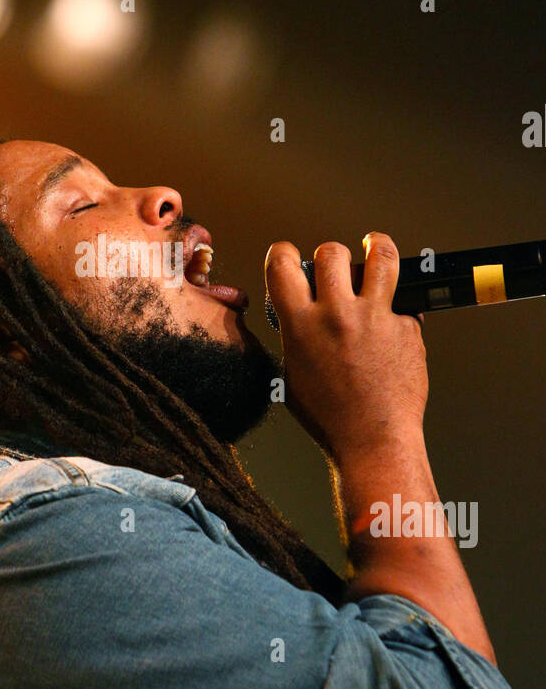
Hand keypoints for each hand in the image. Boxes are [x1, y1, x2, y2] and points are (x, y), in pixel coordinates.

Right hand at [265, 232, 427, 464]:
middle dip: (332, 256)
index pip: (281, 262)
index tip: (288, 255)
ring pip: (381, 256)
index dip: (282, 252)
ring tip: (378, 247)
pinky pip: (406, 301)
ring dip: (378, 247)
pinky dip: (401, 307)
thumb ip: (295, 338)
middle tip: (338, 266)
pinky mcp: (408, 326)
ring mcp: (376, 317)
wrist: (372, 441)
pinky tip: (395, 322)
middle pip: (332, 252)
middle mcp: (336, 313)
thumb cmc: (331, 418)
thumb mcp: (293, 375)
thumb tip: (299, 318)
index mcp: (300, 324)